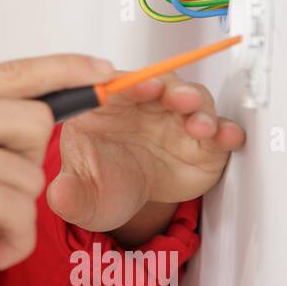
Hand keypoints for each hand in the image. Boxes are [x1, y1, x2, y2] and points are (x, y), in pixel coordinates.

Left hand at [46, 71, 245, 234]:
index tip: (137, 87)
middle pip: (161, 84)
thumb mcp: (80, 195)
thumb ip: (68, 195)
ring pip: (193, 102)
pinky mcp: (203, 144)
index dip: (129, 83)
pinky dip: (226, 132)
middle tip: (178, 98)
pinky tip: (227, 138)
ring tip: (200, 126)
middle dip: (172, 89)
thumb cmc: (101, 183)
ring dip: (199, 109)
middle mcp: (143, 106)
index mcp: (106, 108)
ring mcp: (175, 121)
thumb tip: (59, 195)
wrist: (128, 203)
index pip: (115, 85)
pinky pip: (220, 131)